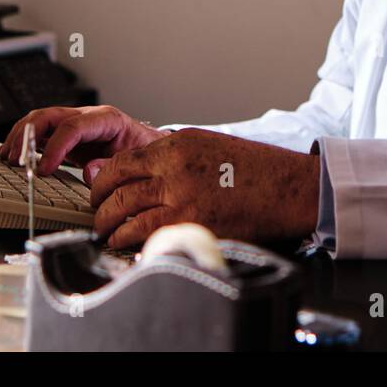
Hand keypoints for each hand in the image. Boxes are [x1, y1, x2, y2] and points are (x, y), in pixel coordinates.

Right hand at [0, 105, 167, 180]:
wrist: (149, 148)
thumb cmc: (143, 151)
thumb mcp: (135, 160)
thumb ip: (112, 166)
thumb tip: (88, 172)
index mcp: (106, 120)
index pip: (72, 126)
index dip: (54, 147)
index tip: (42, 169)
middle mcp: (87, 117)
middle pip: (49, 116)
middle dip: (28, 135)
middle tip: (15, 159)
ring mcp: (75, 124)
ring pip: (40, 120)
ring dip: (21, 136)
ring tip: (8, 156)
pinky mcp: (68, 136)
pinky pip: (41, 133)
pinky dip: (24, 141)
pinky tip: (13, 154)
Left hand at [89, 128, 320, 248]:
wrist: (288, 187)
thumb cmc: (254, 168)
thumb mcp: (207, 143)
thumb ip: (171, 154)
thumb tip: (137, 170)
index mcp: (176, 146)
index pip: (121, 162)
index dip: (102, 180)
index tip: (99, 190)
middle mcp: (173, 169)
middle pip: (117, 188)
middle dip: (99, 204)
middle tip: (98, 213)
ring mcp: (182, 198)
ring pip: (125, 212)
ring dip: (109, 225)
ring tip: (107, 232)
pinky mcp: (192, 225)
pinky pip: (146, 235)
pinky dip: (129, 240)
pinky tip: (125, 243)